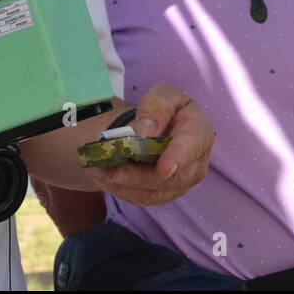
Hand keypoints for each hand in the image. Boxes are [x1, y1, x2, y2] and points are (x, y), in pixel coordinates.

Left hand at [84, 83, 213, 206]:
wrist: (164, 125)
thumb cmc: (166, 108)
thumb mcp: (163, 96)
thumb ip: (157, 108)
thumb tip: (145, 133)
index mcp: (200, 133)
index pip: (191, 146)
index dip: (178, 158)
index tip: (163, 168)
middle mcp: (194, 165)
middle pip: (169, 179)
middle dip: (137, 176)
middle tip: (108, 169)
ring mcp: (179, 184)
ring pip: (151, 193)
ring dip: (121, 184)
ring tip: (94, 170)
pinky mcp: (161, 194)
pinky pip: (140, 198)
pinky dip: (118, 189)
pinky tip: (99, 176)